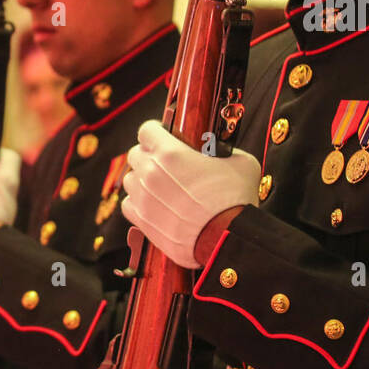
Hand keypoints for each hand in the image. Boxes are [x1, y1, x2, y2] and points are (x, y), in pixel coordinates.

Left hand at [120, 120, 260, 268]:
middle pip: (136, 154)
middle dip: (149, 155)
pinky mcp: (142, 220)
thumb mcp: (239, 162)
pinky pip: (128, 205)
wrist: (227, 238)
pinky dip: (139, 203)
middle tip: (165, 164)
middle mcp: (151, 173)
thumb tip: (218, 150)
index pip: (147, 130)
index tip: (161, 136)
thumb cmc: (235, 200)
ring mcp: (143, 198)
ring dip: (142, 180)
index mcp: (170, 153)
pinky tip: (155, 205)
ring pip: (130, 180)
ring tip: (161, 187)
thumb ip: (221, 151)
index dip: (155, 132)